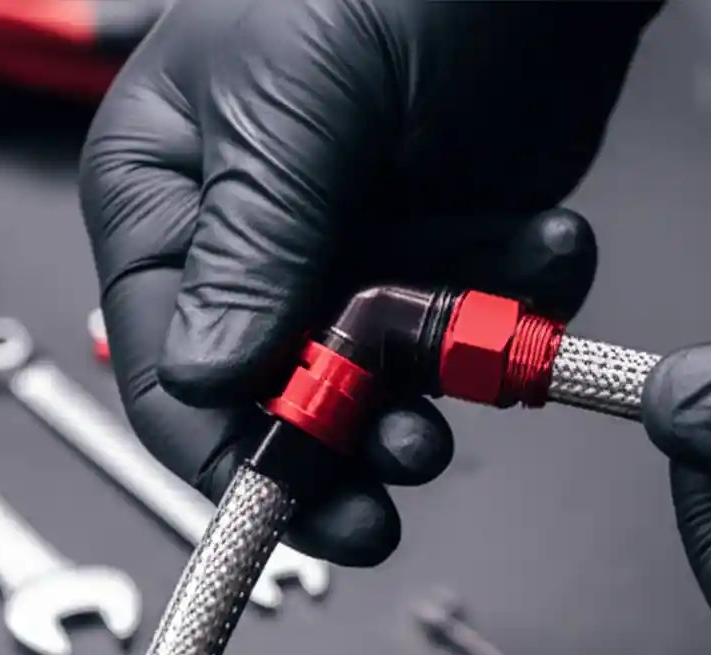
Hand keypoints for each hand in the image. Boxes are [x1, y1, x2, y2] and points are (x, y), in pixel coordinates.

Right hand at [79, 0, 660, 564]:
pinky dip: (520, 305)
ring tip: (492, 347)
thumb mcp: (294, 94)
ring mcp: (356, 248)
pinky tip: (543, 244)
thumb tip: (203, 376)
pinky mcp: (447, 248)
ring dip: (454, 364)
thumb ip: (250, 242)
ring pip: (389, 374)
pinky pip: (476, 325)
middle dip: (352, 432)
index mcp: (168, 194)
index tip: (302, 503)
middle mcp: (255, 236)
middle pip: (280, 394)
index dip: (230, 449)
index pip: (168, 367)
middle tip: (410, 454)